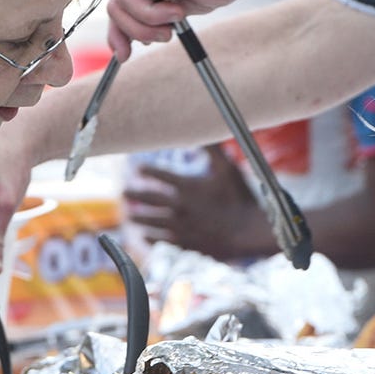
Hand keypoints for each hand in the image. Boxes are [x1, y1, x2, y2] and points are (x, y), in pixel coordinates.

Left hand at [106, 0, 275, 55]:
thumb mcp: (190, 7)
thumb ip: (164, 19)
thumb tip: (139, 40)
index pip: (121, 11)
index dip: (118, 35)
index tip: (126, 56)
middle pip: (118, 7)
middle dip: (137, 29)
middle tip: (166, 35)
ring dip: (151, 14)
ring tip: (178, 12)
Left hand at [123, 146, 272, 261]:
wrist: (249, 232)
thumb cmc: (240, 196)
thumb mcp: (228, 168)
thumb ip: (211, 149)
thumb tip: (200, 130)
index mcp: (187, 186)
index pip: (158, 174)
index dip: (146, 170)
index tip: (139, 169)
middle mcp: (179, 206)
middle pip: (147, 197)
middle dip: (134, 192)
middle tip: (124, 191)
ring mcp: (180, 226)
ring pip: (149, 221)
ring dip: (138, 217)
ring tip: (130, 215)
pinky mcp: (184, 244)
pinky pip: (160, 241)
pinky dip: (150, 237)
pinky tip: (144, 235)